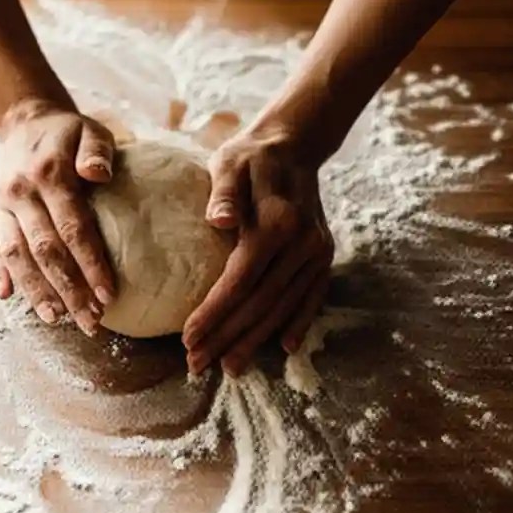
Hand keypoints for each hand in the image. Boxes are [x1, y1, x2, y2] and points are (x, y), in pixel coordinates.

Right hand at [0, 99, 116, 333]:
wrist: (25, 121)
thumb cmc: (68, 133)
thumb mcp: (89, 130)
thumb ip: (97, 150)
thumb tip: (98, 175)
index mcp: (48, 174)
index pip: (73, 227)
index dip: (90, 264)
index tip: (107, 296)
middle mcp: (19, 193)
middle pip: (45, 250)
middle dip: (68, 290)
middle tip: (90, 322)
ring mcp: (0, 205)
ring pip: (16, 255)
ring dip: (35, 290)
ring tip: (57, 318)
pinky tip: (4, 296)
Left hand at [181, 123, 333, 374]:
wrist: (295, 145)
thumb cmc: (249, 157)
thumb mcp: (228, 164)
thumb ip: (221, 194)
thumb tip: (217, 221)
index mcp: (276, 223)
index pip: (240, 280)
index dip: (214, 313)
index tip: (188, 339)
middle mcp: (302, 243)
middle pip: (260, 303)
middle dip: (227, 337)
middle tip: (196, 365)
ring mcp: (317, 252)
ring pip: (283, 307)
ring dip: (255, 340)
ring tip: (228, 367)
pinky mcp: (324, 256)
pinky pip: (312, 298)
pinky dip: (298, 324)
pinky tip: (282, 349)